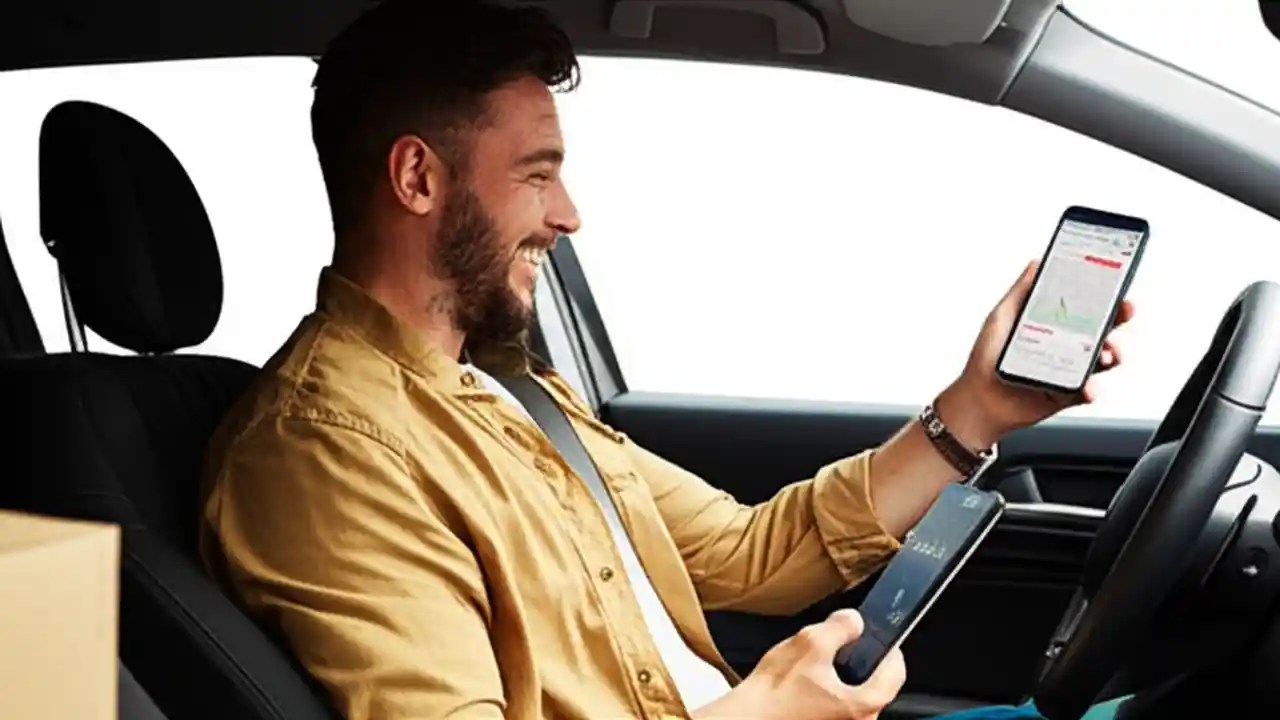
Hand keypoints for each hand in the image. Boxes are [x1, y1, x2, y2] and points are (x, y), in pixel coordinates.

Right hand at [692, 609, 905, 719]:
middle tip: (839, 648)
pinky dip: (827, 696)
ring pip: (853, 699)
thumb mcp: (810, 643)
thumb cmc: (774, 692)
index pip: (896, 672)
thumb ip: (840, 627)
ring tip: (814, 668)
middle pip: (875, 686)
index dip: (890, 648)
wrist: (748, 719)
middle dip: (860, 664)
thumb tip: (855, 621)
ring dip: (842, 680)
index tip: (881, 636)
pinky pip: (836, 711)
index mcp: (864, 705)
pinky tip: (805, 687)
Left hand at [941, 259, 1134, 445]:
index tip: (1117, 284)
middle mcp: (1068, 346)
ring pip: (1105, 360)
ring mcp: (1071, 370)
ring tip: (1106, 352)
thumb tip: (1038, 262)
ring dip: (1113, 353)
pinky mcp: (1068, 394)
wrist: (978, 397)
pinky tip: (1087, 386)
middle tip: (1125, 309)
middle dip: (1120, 318)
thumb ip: (1022, 291)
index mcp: (1056, 325)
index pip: (1087, 306)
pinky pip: (1088, 391)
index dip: (1106, 295)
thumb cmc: (986, 357)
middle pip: (1104, 329)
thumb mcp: (1002, 316)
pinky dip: (1092, 389)